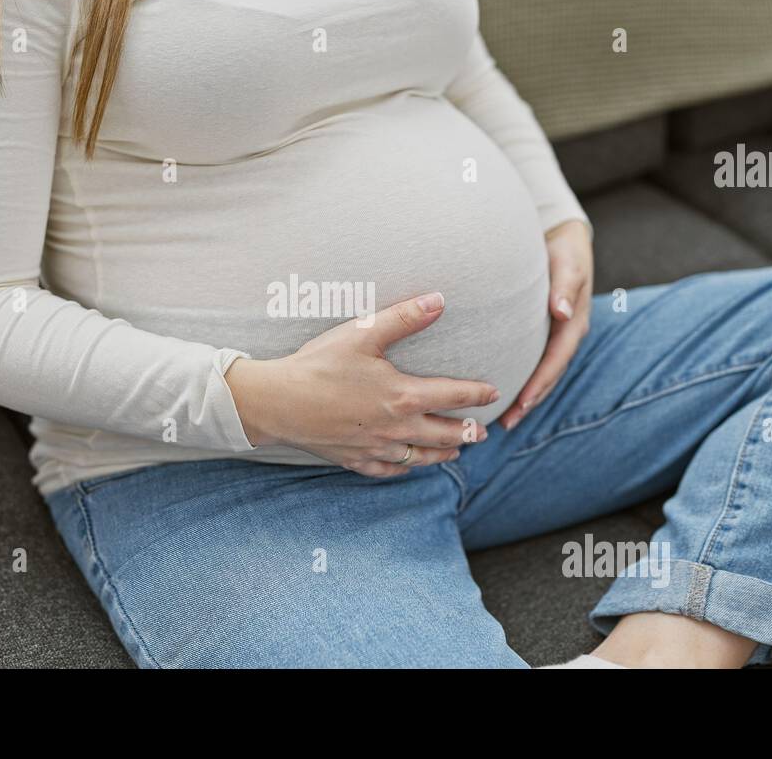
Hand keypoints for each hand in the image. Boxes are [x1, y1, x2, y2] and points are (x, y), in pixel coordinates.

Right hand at [225, 293, 498, 476]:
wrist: (277, 403)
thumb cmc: (319, 365)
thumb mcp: (363, 333)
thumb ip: (404, 317)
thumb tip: (439, 301)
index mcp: (403, 396)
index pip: (453, 396)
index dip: (477, 394)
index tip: (494, 392)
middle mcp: (396, 427)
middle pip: (444, 434)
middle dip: (468, 432)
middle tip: (484, 433)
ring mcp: (375, 447)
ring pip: (420, 457)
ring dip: (442, 454)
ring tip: (456, 452)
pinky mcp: (354, 459)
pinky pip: (388, 470)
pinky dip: (404, 469)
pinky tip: (408, 466)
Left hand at [500, 219, 592, 429]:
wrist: (563, 237)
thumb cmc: (565, 250)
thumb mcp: (569, 264)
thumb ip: (565, 286)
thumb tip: (561, 311)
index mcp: (573, 322)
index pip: (556, 360)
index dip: (540, 383)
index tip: (522, 402)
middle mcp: (565, 334)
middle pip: (548, 375)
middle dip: (530, 400)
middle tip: (507, 423)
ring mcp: (554, 335)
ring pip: (540, 372)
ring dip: (525, 396)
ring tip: (503, 419)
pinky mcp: (541, 332)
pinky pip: (531, 360)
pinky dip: (520, 377)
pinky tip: (500, 390)